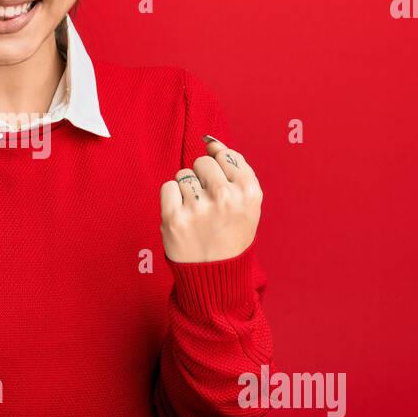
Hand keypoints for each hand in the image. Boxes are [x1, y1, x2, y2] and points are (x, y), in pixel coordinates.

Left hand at [160, 136, 262, 261]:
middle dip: (202, 178)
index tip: (218, 185)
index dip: (219, 168)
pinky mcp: (175, 217)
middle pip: (202, 162)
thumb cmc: (230, 235)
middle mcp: (226, 197)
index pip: (226, 155)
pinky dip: (172, 199)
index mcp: (249, 192)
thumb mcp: (248, 204)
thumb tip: (210, 141)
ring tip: (196, 213)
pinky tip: (183, 216)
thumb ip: (235, 170)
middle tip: (207, 204)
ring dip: (186, 190)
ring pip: (183, 174)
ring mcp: (199, 207)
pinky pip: (168, 187)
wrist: (215, 275)